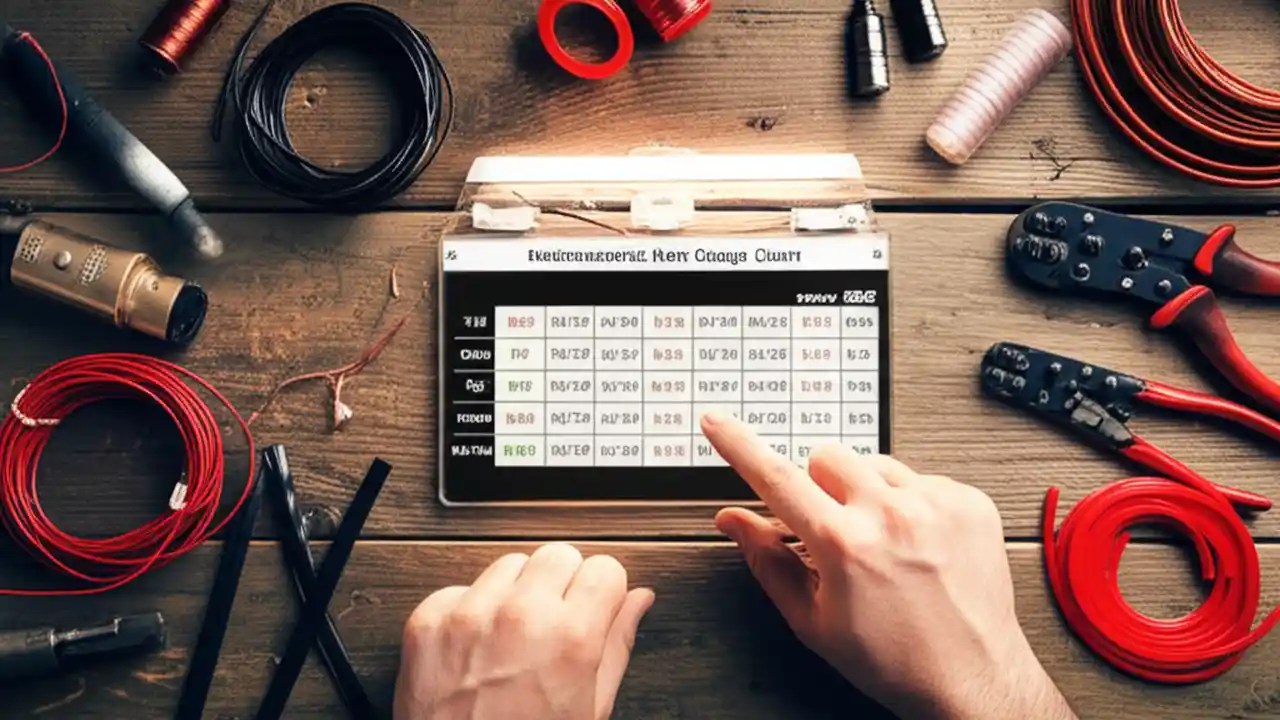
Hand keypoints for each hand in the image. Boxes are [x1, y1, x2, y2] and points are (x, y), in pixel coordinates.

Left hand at [393, 544, 654, 719]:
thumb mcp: (591, 708)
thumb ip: (617, 644)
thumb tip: (639, 599)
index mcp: (570, 640)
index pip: (606, 568)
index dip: (603, 591)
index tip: (595, 606)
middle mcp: (521, 618)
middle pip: (558, 554)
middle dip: (562, 583)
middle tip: (554, 621)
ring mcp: (469, 616)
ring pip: (510, 564)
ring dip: (516, 592)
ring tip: (512, 638)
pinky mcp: (428, 622)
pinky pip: (461, 588)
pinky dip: (470, 611)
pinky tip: (476, 649)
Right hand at [703, 412, 1075, 719]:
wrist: (970, 680)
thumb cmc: (894, 660)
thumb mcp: (813, 621)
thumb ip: (767, 561)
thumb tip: (734, 521)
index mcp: (844, 544)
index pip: (776, 477)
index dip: (739, 445)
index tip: (717, 421)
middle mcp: (891, 515)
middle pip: (827, 457)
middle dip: (819, 488)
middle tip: (833, 531)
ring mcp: (936, 504)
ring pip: (875, 463)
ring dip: (867, 493)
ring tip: (882, 544)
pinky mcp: (969, 502)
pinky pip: (921, 478)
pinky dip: (911, 504)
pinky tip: (917, 545)